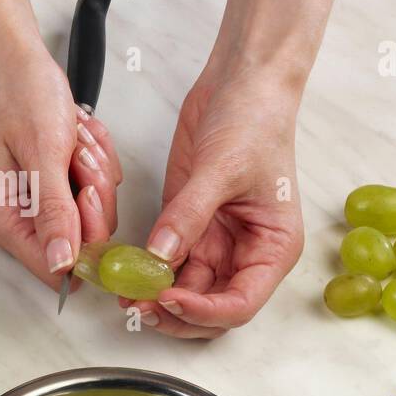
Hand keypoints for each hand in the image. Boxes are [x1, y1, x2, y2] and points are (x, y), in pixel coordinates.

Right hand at [0, 28, 122, 290]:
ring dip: (94, 169)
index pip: (58, 269)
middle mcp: (19, 221)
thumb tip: (62, 265)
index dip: (86, 237)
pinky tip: (75, 132)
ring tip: (71, 136)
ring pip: (96, 211)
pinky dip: (94, 157)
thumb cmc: (19, 94)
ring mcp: (39, 204)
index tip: (87, 188)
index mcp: (4, 222)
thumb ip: (54, 211)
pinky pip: (96, 187)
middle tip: (76, 151)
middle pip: (84, 239)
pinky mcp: (56, 186)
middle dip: (92, 190)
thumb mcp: (43, 151)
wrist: (15, 58)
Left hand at [126, 58, 304, 336]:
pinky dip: (146, 271)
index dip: (204, 312)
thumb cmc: (256, 120)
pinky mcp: (187, 223)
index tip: (167, 299)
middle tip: (137, 306)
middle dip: (175, 313)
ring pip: (184, 289)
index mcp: (273, 248)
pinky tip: (122, 271)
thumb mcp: (221, 169)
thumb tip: (160, 257)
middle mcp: (246, 252)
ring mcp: (215, 240)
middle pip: (211, 307)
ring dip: (155, 296)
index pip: (241, 303)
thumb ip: (189, 216)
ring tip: (123, 294)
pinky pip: (166, 260)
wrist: (241, 82)